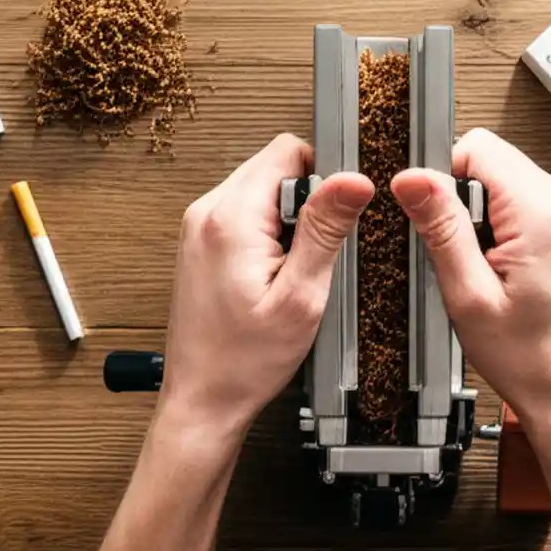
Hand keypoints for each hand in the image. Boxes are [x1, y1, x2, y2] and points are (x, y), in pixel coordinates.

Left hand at [161, 134, 373, 436]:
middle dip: (305, 200)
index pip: (287, 149)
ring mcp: (197, 227)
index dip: (323, 175)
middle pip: (273, 166)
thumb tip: (353, 179)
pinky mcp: (199, 243)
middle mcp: (206, 213)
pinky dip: (268, 234)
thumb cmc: (246, 361)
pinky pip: (245, 213)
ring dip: (287, 220)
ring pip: (260, 189)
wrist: (203, 400)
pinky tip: (274, 275)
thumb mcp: (301, 297)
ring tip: (291, 270)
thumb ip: (326, 230)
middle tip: (311, 255)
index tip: (334, 216)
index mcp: (231, 218)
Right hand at [390, 127, 550, 425]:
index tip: (436, 219)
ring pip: (500, 176)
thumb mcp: (467, 294)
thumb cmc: (525, 354)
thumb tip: (412, 179)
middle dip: (460, 197)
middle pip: (489, 158)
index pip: (477, 148)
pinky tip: (495, 263)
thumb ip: (442, 228)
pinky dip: (495, 222)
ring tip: (480, 263)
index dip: (443, 177)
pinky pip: (515, 198)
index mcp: (541, 213)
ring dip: (477, 212)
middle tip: (462, 252)